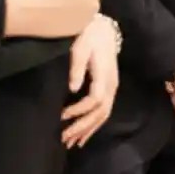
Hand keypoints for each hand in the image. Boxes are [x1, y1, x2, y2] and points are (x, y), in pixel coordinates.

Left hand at [61, 15, 119, 148]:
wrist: (105, 30)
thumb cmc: (90, 36)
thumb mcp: (80, 47)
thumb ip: (77, 67)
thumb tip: (72, 88)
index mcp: (104, 75)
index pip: (95, 99)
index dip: (79, 110)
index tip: (61, 115)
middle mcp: (112, 85)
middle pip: (100, 112)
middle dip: (82, 127)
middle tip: (64, 138)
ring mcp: (112, 88)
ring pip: (103, 115)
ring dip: (88, 130)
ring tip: (72, 143)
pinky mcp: (109, 89)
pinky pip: (104, 112)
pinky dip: (93, 126)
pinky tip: (83, 136)